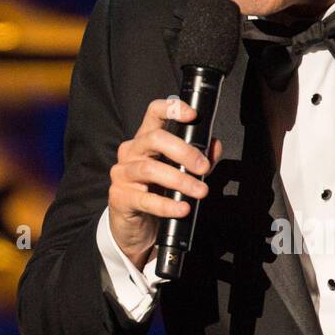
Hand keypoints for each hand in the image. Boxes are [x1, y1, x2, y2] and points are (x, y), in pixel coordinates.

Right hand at [108, 97, 222, 268]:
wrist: (136, 226)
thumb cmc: (157, 192)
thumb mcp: (180, 172)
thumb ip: (198, 158)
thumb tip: (215, 147)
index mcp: (145, 139)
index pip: (153, 112)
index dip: (171, 109)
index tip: (192, 116)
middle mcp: (131, 152)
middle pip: (154, 139)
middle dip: (184, 152)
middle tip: (204, 167)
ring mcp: (123, 173)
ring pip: (150, 169)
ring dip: (180, 180)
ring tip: (200, 191)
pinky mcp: (120, 197)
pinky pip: (146, 199)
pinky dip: (168, 205)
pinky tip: (183, 208)